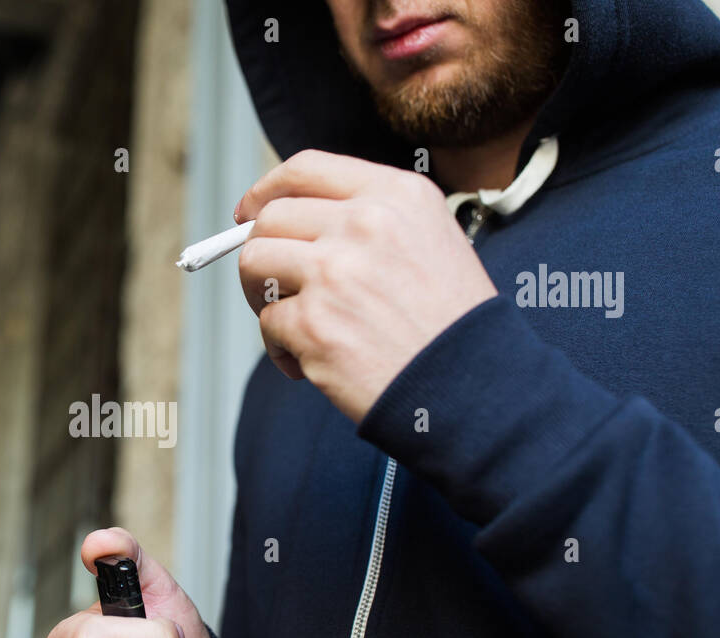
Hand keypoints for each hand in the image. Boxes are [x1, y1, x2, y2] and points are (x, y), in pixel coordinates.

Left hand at [235, 149, 498, 422]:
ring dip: (260, 296)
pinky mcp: (314, 323)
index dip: (266, 190)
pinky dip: (282, 348)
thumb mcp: (430, 239)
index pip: (306, 168)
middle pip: (270, 218)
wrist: (472, 386)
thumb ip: (368, 221)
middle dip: (260, 252)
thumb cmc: (450, 323)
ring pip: (254, 262)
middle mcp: (364, 224)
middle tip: (272, 286)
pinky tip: (312, 362)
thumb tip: (292, 224)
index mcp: (396, 195)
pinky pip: (267, 323)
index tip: (248, 212)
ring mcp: (334, 272)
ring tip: (293, 325)